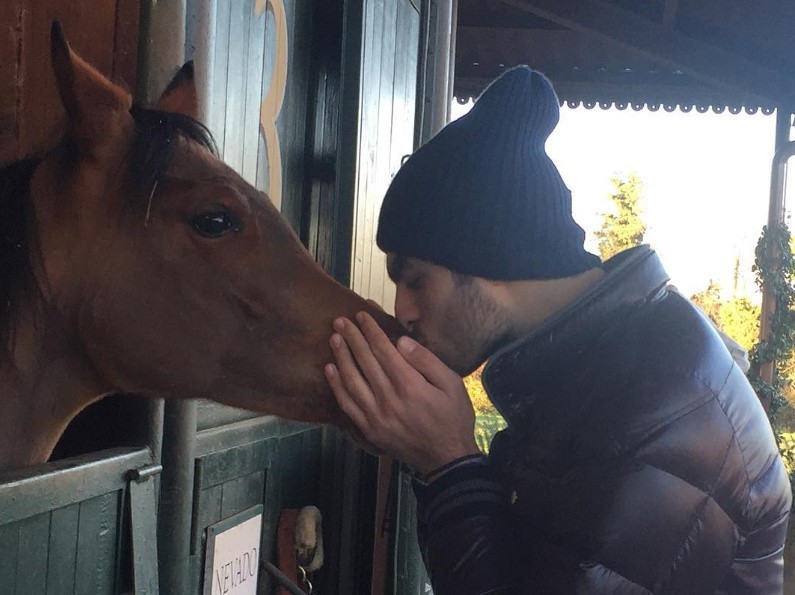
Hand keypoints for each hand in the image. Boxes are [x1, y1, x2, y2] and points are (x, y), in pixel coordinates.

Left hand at [324, 311, 480, 475]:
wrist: (446, 459)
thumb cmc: (453, 418)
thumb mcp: (452, 384)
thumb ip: (427, 361)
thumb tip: (401, 341)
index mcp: (409, 385)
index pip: (383, 350)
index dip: (370, 331)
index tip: (361, 315)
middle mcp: (388, 398)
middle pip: (364, 361)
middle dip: (351, 338)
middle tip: (340, 321)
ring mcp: (375, 415)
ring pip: (351, 380)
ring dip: (341, 357)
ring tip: (333, 339)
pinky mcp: (369, 429)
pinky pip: (347, 404)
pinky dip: (336, 386)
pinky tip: (330, 370)